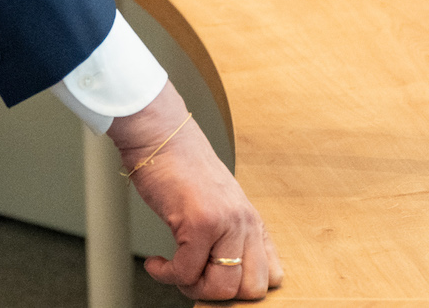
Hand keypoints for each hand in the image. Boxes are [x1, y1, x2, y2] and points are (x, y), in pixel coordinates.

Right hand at [113, 86, 282, 300]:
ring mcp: (225, 222)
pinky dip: (165, 274)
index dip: (242, 290)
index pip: (271, 275)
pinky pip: (185, 272)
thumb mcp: (218, 203)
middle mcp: (245, 222)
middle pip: (250, 289)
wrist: (162, 137)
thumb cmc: (182, 168)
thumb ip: (230, 235)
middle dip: (217, 293)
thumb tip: (226, 277)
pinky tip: (157, 262)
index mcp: (252, 220)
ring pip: (220, 287)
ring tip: (174, 270)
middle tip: (193, 279)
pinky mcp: (199, 222)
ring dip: (190, 286)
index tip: (215, 283)